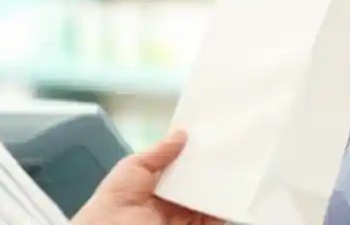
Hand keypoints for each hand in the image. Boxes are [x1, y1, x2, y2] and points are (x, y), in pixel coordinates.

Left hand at [73, 132, 220, 224]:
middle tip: (229, 152)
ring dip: (219, 188)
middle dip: (211, 170)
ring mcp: (181, 219)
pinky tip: (230, 195)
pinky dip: (222, 210)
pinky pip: (211, 219)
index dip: (194, 156)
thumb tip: (181, 133)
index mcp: (155, 187)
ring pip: (207, 202)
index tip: (211, 140)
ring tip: (235, 170)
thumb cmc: (115, 200)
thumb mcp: (133, 167)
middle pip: (197, 185)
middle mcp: (170, 204)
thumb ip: (158, 152)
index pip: (181, 170)